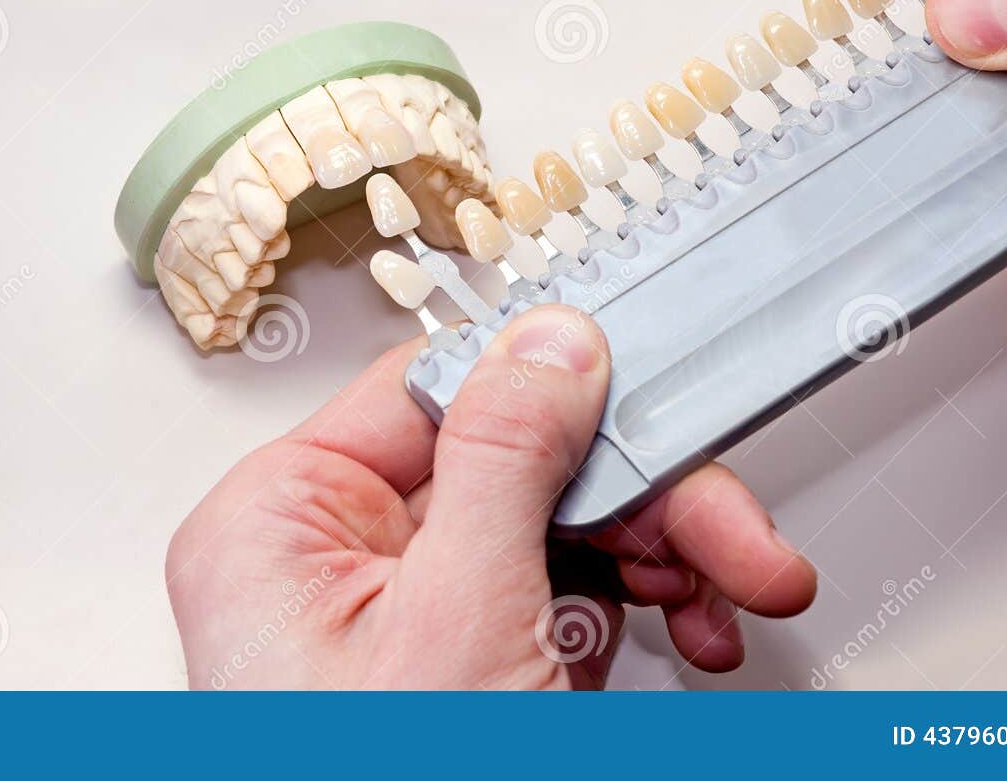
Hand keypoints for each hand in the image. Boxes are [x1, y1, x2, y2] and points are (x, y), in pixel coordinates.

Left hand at [167, 306, 815, 688]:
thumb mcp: (453, 618)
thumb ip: (502, 461)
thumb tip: (547, 344)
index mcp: (281, 522)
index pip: (431, 391)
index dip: (548, 388)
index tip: (645, 396)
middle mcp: (332, 557)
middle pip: (512, 460)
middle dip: (637, 496)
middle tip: (725, 533)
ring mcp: (402, 613)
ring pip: (553, 524)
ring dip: (655, 553)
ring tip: (721, 596)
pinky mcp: (461, 661)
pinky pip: (559, 591)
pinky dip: (632, 608)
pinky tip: (682, 632)